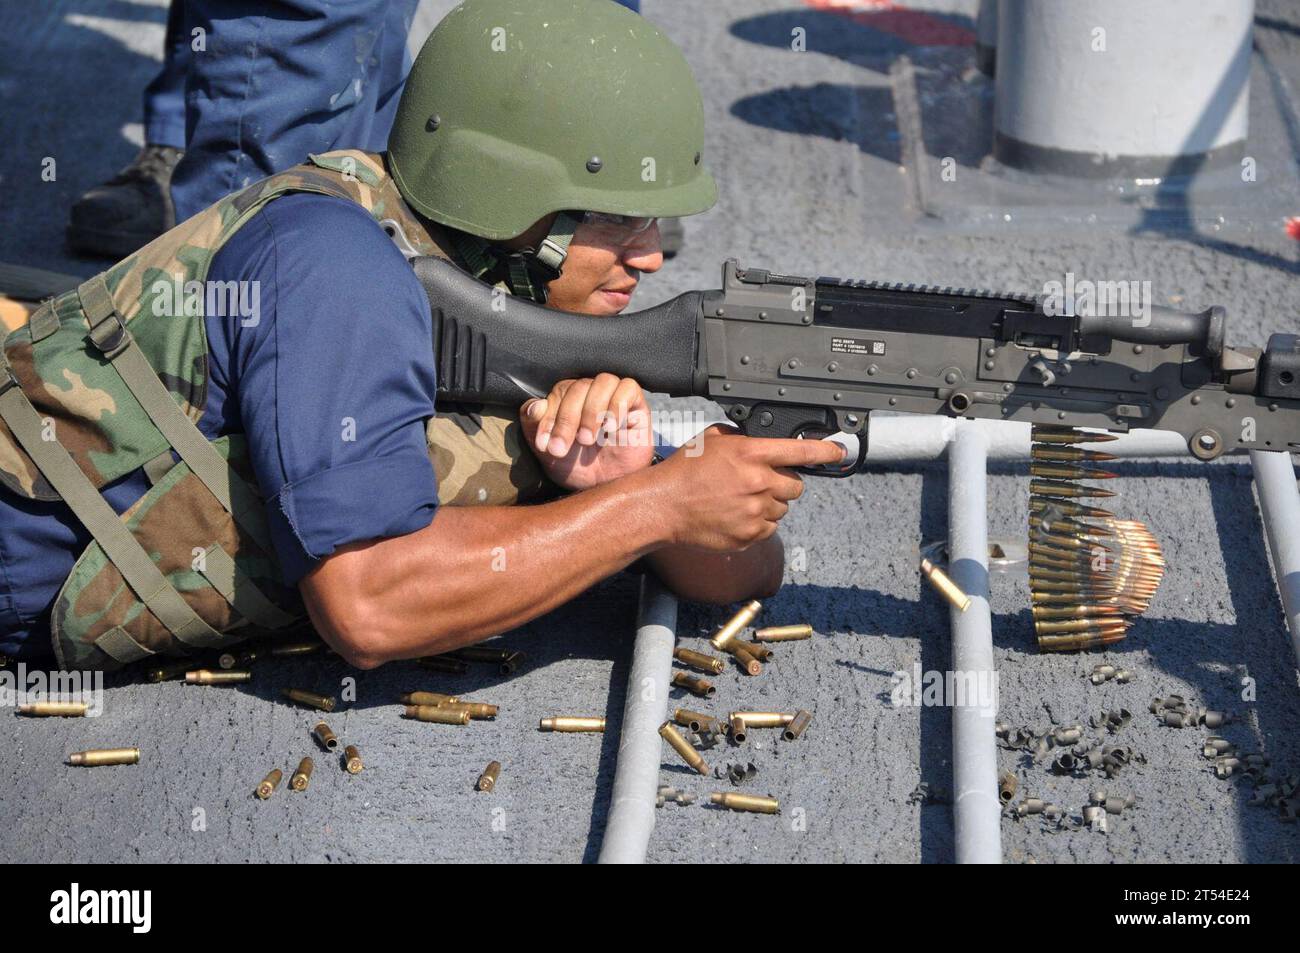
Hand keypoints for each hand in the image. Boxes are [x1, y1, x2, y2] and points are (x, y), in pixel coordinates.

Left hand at [519, 374, 654, 489]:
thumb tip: (536, 406)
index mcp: (569, 398)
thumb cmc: (577, 467)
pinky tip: (609, 429)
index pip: (558, 392)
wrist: (606, 487)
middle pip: (579, 387)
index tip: (544, 445)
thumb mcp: (548, 450)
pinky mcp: (637, 406)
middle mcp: (591, 393)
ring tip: (586, 439)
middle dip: (567, 419)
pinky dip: (617, 406)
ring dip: (592, 411)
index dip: (549, 417)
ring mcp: (615, 397)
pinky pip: (629, 388)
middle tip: (562, 447)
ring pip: (604, 382)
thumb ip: (533, 426)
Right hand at [651, 428, 846, 550]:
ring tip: (740, 499)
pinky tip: (736, 514)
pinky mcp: (750, 534)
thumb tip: (762, 439)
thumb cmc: (684, 471)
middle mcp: (757, 483)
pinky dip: (758, 522)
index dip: (826, 452)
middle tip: (759, 482)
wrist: (663, 506)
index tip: (839, 452)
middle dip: (782, 482)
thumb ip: (744, 438)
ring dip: (769, 503)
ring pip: (783, 507)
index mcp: (751, 454)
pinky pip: (770, 527)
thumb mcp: (713, 439)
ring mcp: (755, 511)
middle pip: (796, 485)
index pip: (802, 452)